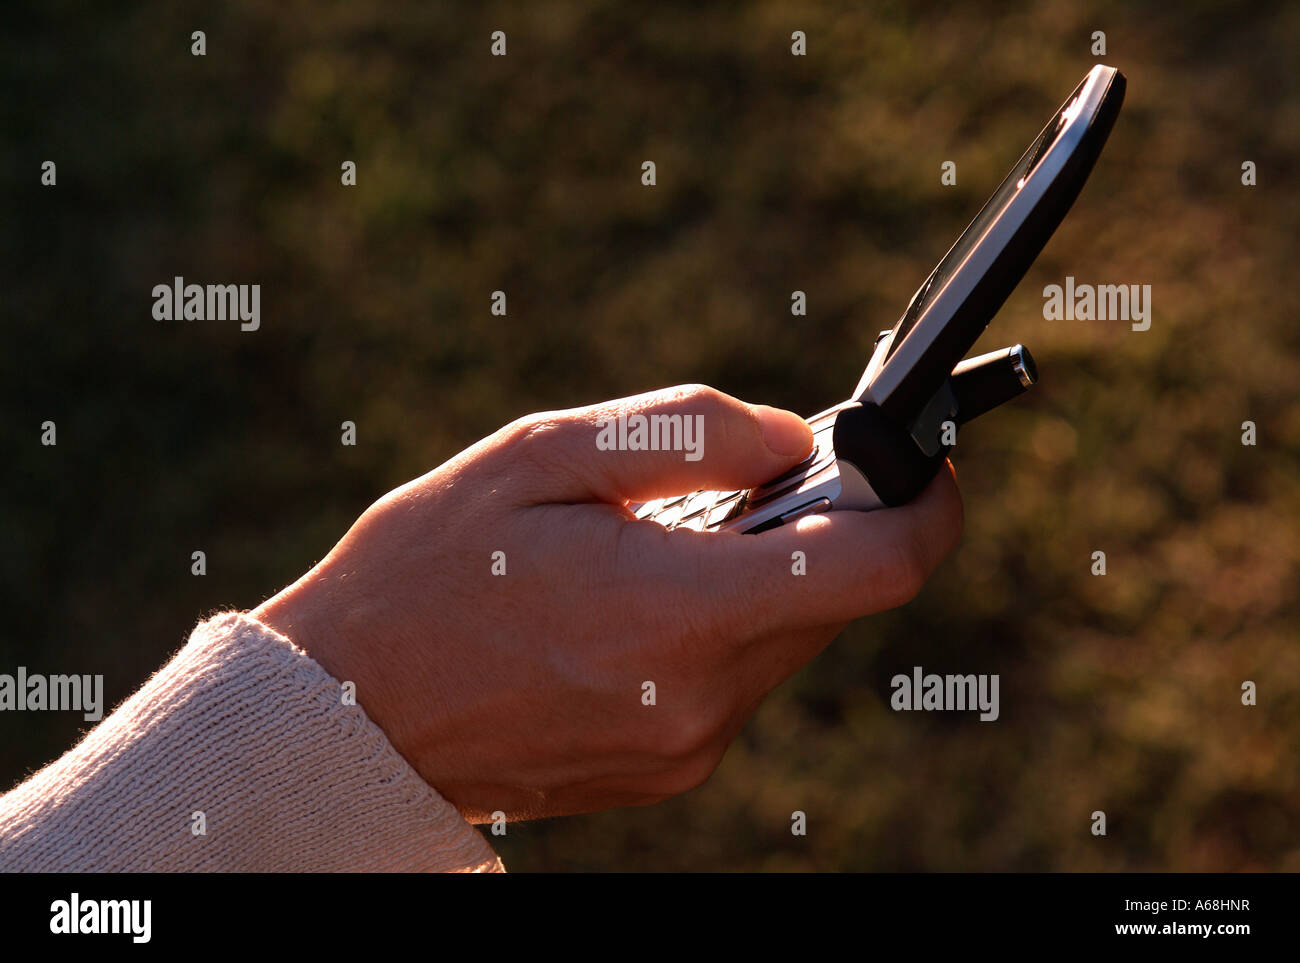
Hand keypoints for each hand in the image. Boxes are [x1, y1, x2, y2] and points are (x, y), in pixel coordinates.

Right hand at [253, 384, 961, 821]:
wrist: (345, 714)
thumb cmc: (425, 571)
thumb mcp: (540, 458)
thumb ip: (687, 435)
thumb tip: (794, 440)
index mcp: (679, 612)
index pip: (880, 566)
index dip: (925, 503)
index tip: (920, 463)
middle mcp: (701, 700)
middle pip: (834, 599)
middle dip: (815, 527)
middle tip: (739, 480)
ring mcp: (685, 749)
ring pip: (785, 638)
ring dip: (756, 576)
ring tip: (651, 543)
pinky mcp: (663, 772)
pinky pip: (733, 682)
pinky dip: (716, 627)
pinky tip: (627, 603)